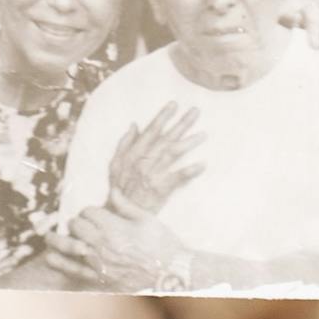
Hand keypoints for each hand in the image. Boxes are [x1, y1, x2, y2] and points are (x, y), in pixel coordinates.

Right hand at [98, 99, 200, 219]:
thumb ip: (124, 143)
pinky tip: (203, 164)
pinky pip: (178, 177)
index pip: (151, 131)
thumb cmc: (119, 189)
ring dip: (189, 143)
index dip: (163, 117)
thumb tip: (135, 125)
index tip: (174, 104)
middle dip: (181, 123)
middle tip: (196, 111)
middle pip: (166, 138)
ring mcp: (153, 174)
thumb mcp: (115, 164)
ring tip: (204, 134)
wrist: (120, 214)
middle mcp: (144, 161)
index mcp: (134, 153)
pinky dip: (190, 171)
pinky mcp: (161, 189)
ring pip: (173, 154)